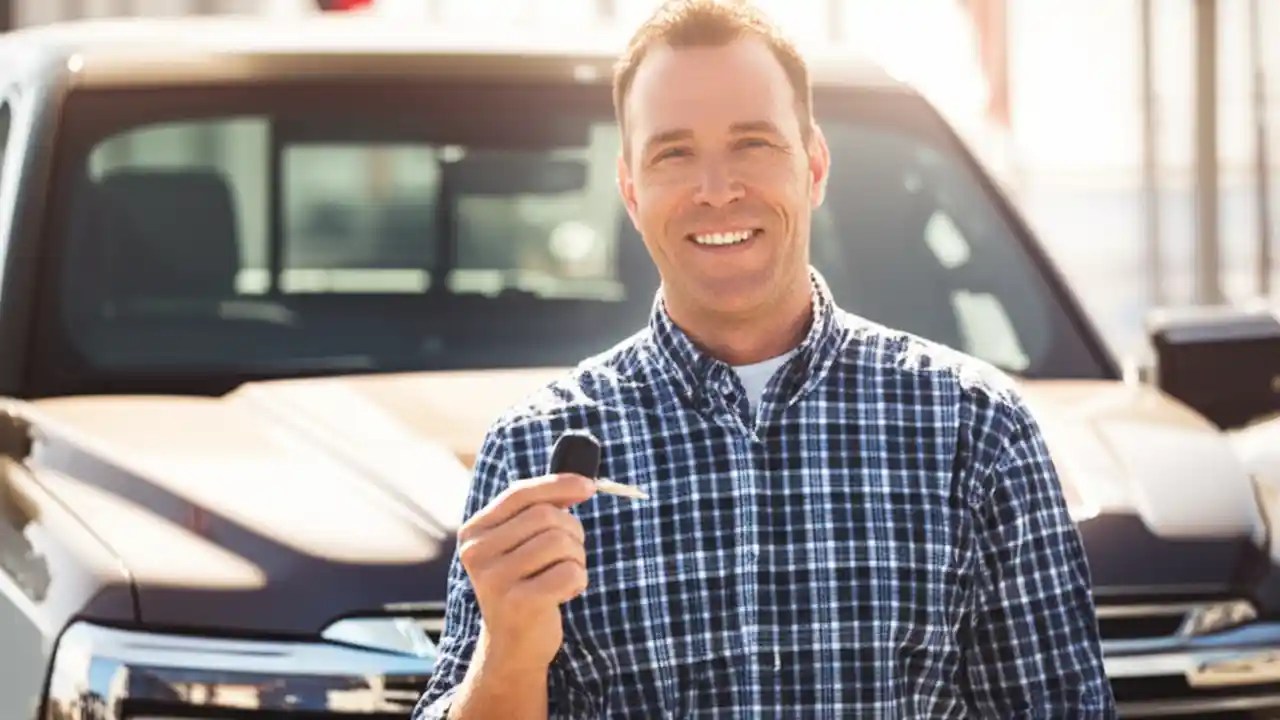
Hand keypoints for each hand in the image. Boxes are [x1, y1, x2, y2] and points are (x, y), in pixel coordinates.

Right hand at [457, 473, 595, 670]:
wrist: (512, 646)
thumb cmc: (524, 585)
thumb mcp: (520, 545)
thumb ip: (539, 511)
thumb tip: (579, 484)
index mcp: (474, 532)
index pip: (520, 493)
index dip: (558, 485)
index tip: (589, 487)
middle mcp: (477, 553)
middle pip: (546, 516)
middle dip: (572, 531)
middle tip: (570, 553)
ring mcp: (495, 579)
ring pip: (561, 542)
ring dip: (576, 557)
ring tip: (564, 574)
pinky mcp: (519, 603)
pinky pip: (570, 572)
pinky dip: (578, 580)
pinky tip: (564, 594)